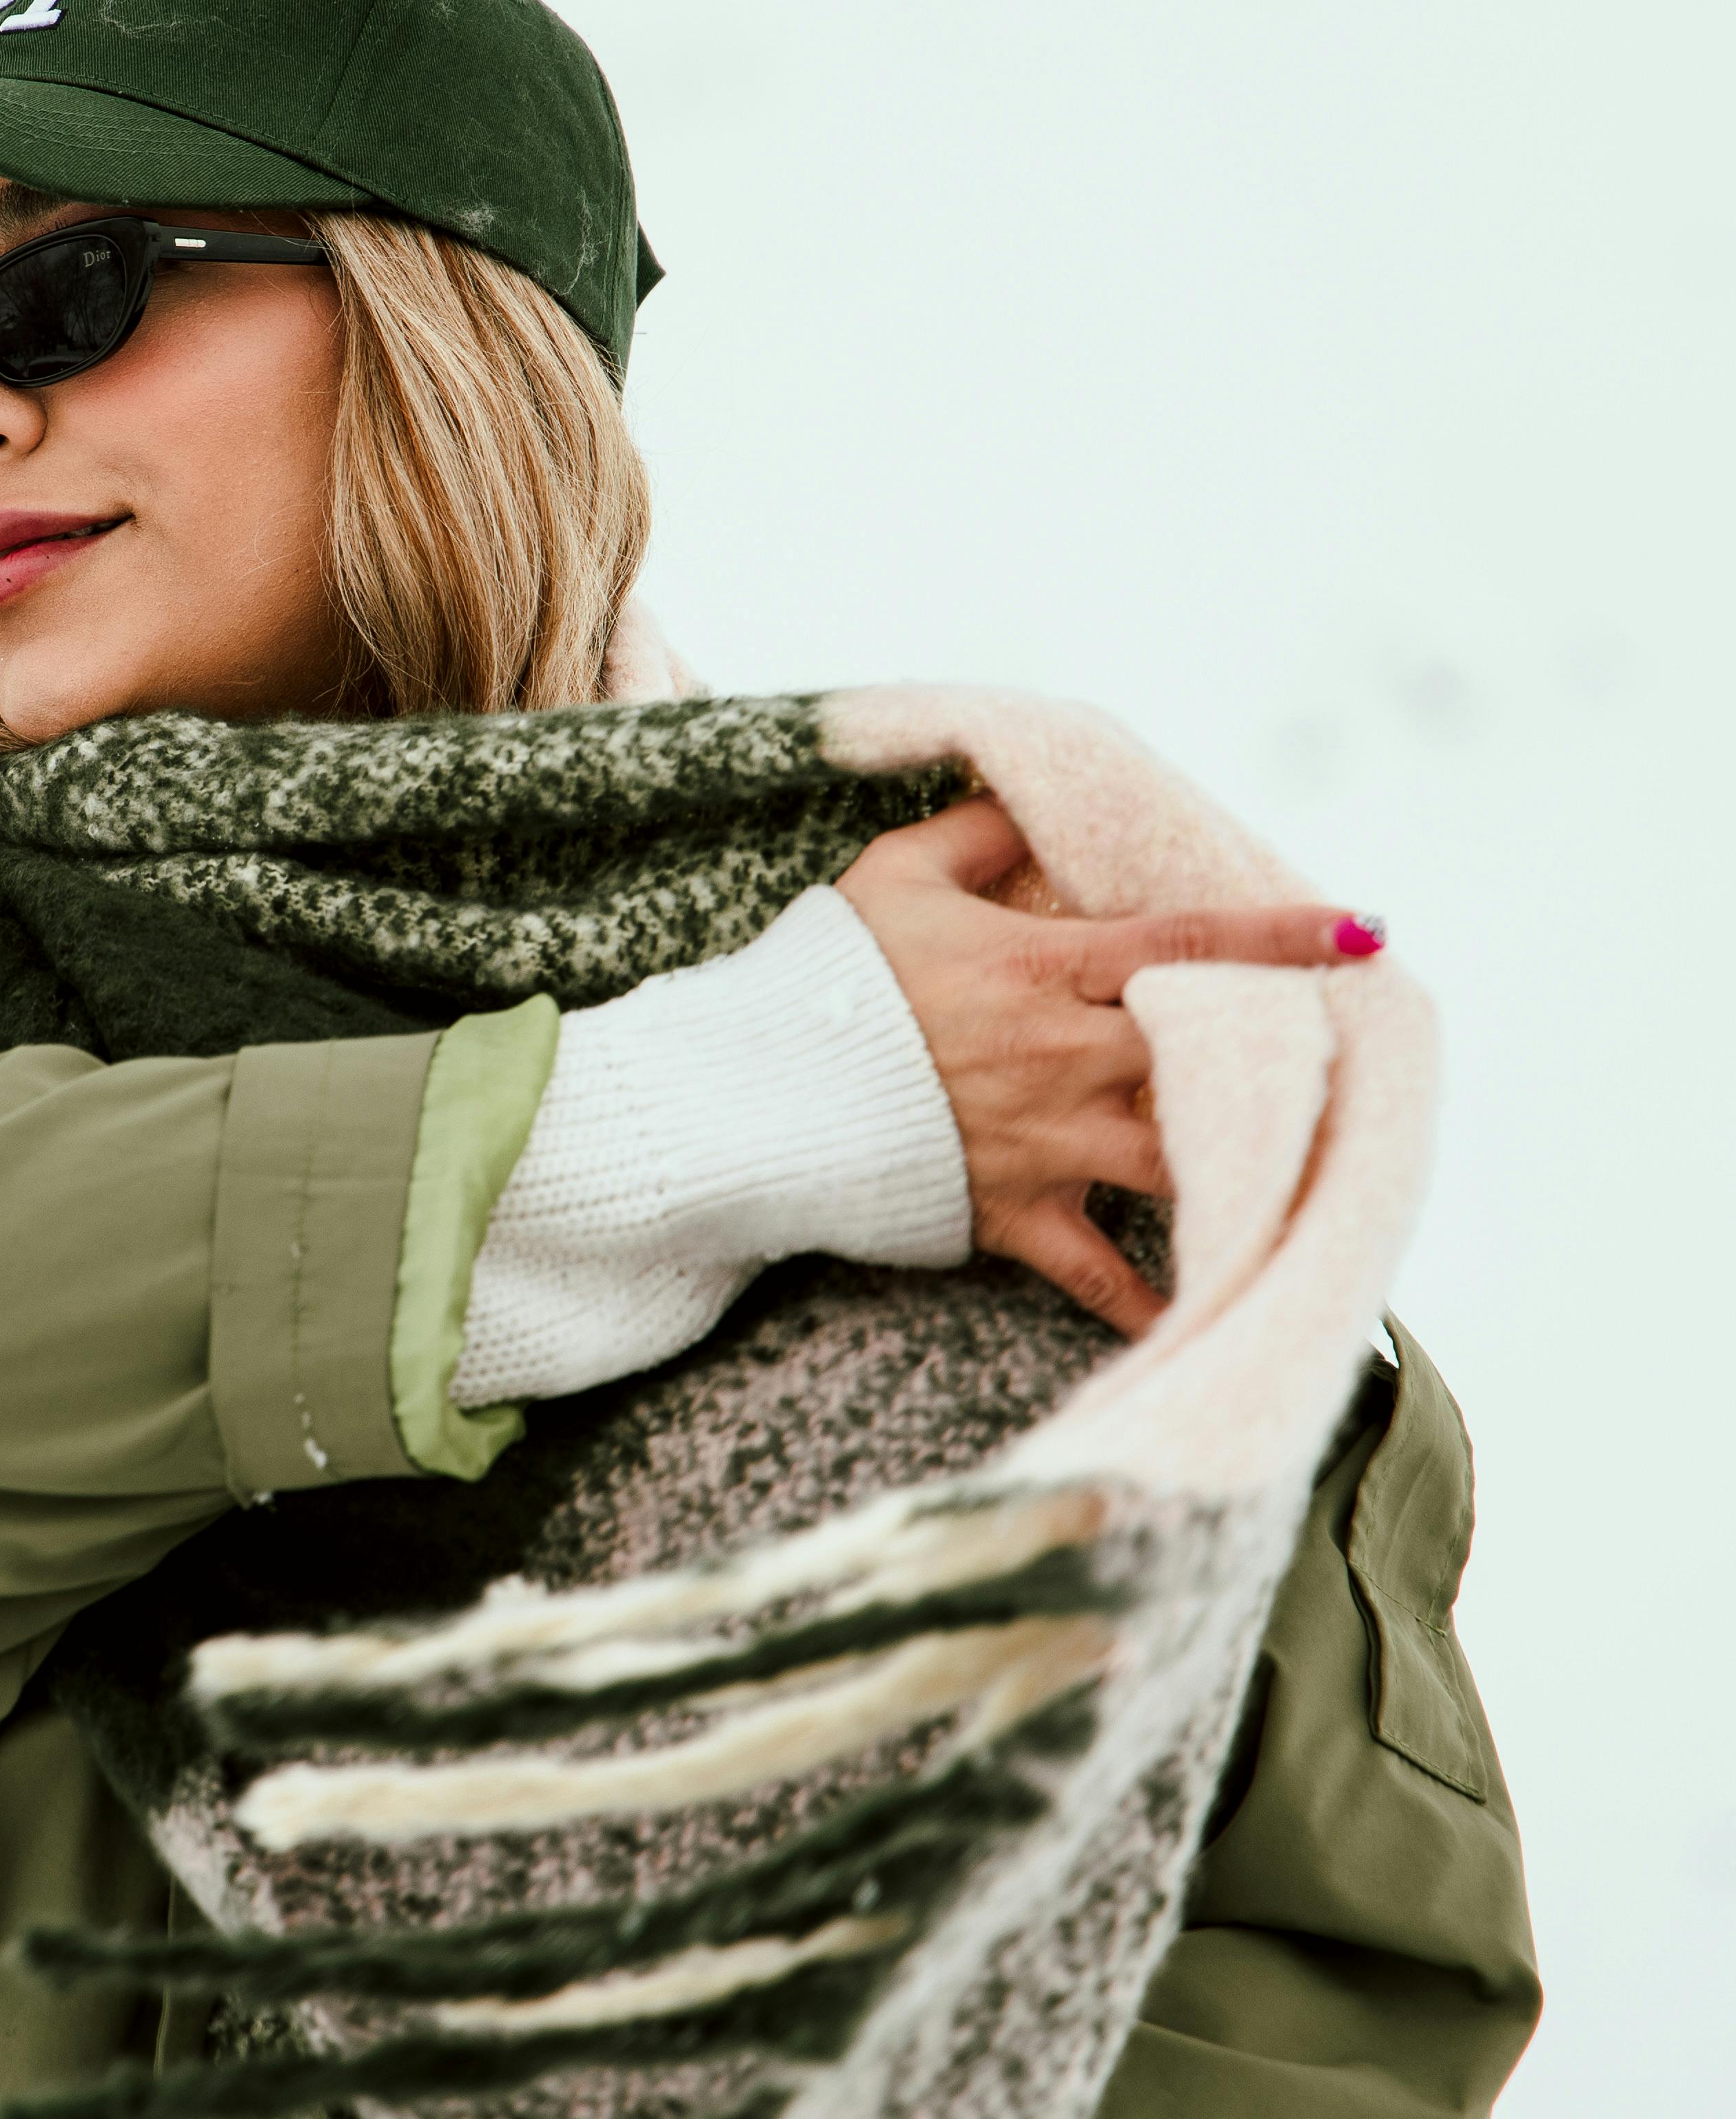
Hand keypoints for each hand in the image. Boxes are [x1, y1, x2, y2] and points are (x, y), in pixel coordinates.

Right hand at [836, 796, 1376, 1336]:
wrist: (753, 1091)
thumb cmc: (821, 975)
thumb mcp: (891, 875)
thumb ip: (973, 834)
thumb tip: (1026, 804)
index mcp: (1043, 968)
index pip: (1187, 943)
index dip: (1281, 935)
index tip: (1365, 931)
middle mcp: (1062, 1056)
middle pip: (1204, 1057)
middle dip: (1281, 1057)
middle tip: (1348, 1060)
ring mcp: (1044, 1141)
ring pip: (1175, 1161)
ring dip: (1240, 1165)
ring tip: (1308, 1174)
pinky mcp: (1010, 1212)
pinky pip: (1097, 1274)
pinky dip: (1149, 1299)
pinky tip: (1204, 1314)